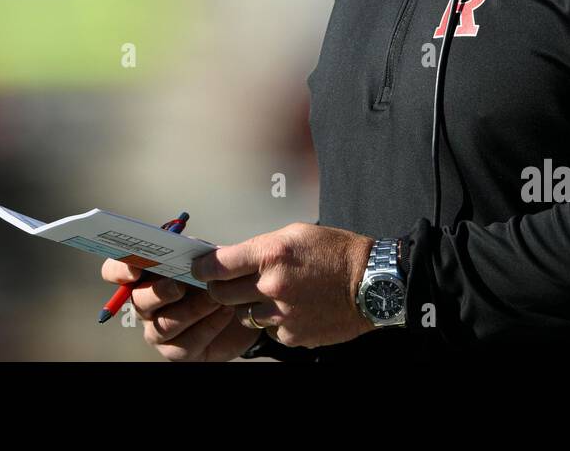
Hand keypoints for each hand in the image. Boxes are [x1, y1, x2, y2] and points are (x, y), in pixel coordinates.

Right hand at [99, 258, 262, 360]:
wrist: (240, 304)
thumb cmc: (214, 274)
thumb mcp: (205, 255)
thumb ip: (192, 250)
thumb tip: (184, 244)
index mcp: (144, 275)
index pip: (114, 272)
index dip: (119, 270)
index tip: (135, 268)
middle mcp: (144, 305)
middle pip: (138, 301)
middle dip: (159, 293)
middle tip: (179, 285)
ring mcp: (158, 331)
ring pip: (164, 325)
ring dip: (191, 310)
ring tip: (214, 297)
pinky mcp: (178, 352)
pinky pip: (186, 344)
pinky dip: (207, 326)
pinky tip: (224, 312)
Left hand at [191, 223, 376, 348]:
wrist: (371, 283)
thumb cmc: (335, 252)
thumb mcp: (295, 233)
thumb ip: (261, 247)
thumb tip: (232, 259)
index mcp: (271, 253)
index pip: (218, 265)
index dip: (203, 268)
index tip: (198, 269)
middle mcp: (272, 285)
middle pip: (222, 294)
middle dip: (221, 288)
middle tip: (228, 283)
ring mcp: (281, 314)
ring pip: (243, 315)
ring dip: (249, 306)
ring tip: (270, 294)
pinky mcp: (292, 335)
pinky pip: (269, 330)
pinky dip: (274, 322)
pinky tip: (293, 308)